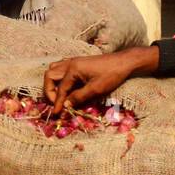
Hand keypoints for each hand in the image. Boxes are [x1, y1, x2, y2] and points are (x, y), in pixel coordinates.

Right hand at [43, 47, 158, 110]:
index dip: (58, 102)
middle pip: (50, 76)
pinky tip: (66, 85)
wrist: (124, 62)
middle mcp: (70, 63)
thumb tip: (66, 106)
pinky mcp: (78, 62)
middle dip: (50, 90)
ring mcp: (73, 61)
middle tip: (57, 102)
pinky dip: (59, 77)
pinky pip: (61, 67)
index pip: (60, 89)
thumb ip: (79, 97)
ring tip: (59, 94)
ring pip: (53, 69)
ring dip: (53, 82)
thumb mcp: (96, 89)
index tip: (56, 113)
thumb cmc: (112, 75)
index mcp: (73, 69)